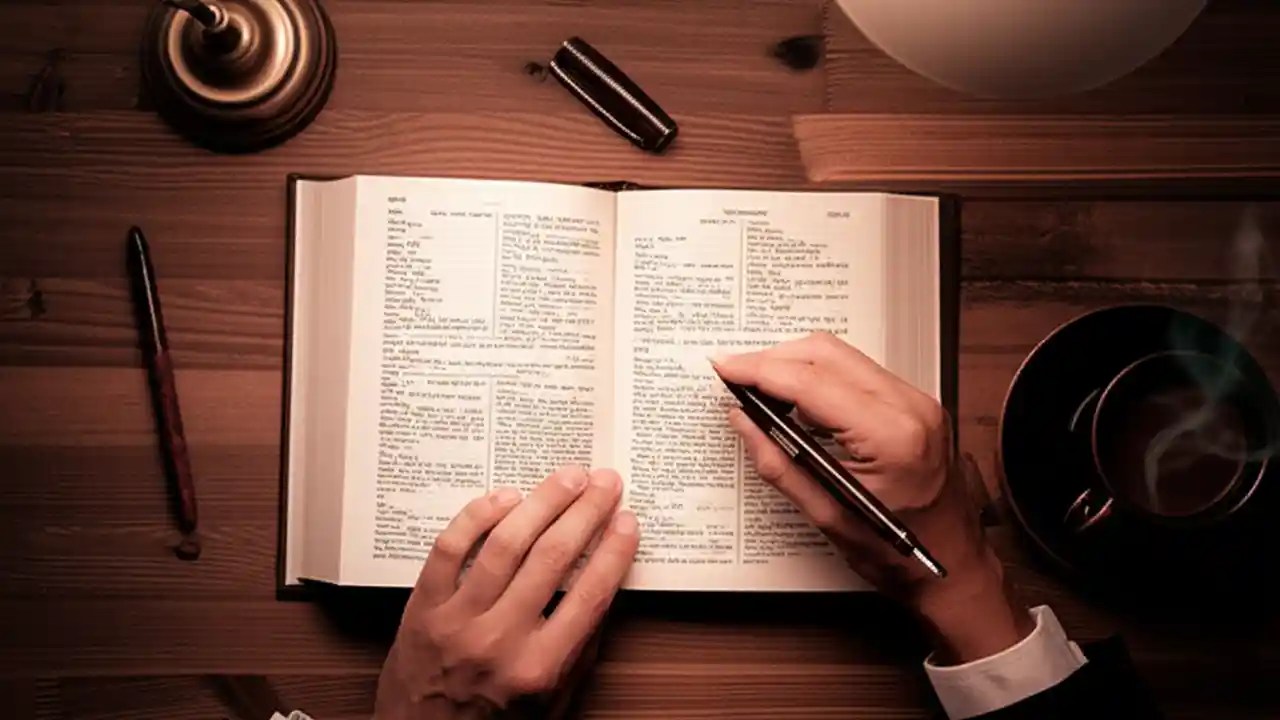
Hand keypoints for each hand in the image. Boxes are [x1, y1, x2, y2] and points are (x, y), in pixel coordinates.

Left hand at [374, 466, 638, 718]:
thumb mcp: (552, 703)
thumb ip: (579, 649)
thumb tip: (605, 587)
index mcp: (538, 668)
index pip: (589, 594)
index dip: (613, 551)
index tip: (627, 520)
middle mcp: (499, 641)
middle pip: (552, 557)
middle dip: (585, 512)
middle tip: (605, 482)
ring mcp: (456, 621)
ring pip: (505, 544)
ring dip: (542, 502)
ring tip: (567, 477)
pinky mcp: (422, 607)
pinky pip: (449, 548)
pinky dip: (478, 516)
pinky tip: (506, 497)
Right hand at [714, 333, 1032, 663]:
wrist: (952, 565)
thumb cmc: (900, 553)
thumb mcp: (827, 514)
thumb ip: (778, 462)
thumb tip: (744, 420)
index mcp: (892, 436)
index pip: (810, 382)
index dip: (760, 370)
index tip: (726, 368)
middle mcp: (910, 407)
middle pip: (825, 353)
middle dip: (773, 359)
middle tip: (736, 377)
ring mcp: (917, 400)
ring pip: (841, 355)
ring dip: (795, 364)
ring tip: (760, 390)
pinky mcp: (914, 403)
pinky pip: (857, 370)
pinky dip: (819, 375)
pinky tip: (796, 398)